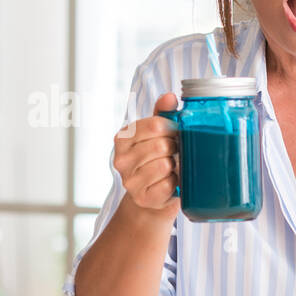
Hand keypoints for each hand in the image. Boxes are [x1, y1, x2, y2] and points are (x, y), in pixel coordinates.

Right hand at [112, 92, 180, 217]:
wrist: (152, 195)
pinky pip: (168, 184)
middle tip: (174, 152)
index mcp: (122, 138)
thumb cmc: (156, 158)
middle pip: (162, 145)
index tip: (174, 133)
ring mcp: (130, 181)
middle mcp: (121, 159)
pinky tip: (170, 182)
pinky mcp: (142, 198)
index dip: (172, 128)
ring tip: (171, 167)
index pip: (155, 124)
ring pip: (165, 165)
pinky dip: (175, 182)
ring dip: (175, 165)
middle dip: (175, 148)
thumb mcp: (157, 133)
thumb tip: (170, 96)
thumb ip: (163, 113)